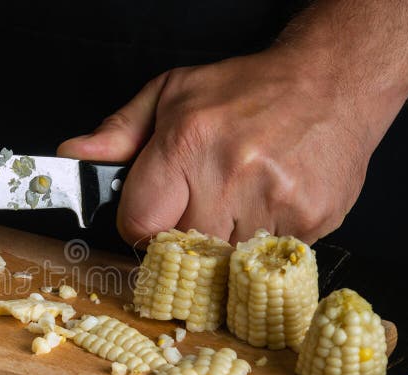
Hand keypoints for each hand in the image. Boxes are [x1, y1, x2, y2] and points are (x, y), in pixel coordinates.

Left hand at [58, 50, 374, 244]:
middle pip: (181, 250)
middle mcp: (230, 174)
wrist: (333, 81)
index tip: (153, 214)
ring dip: (224, 238)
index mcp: (185, 144)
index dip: (141, 225)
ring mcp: (274, 201)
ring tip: (239, 196)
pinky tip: (268, 201)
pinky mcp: (311, 219)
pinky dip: (261, 239)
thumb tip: (73, 154)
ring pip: (223, 260)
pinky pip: (265, 256)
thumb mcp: (171, 95)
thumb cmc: (246, 89)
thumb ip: (118, 132)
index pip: (138, 226)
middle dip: (182, 234)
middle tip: (202, 199)